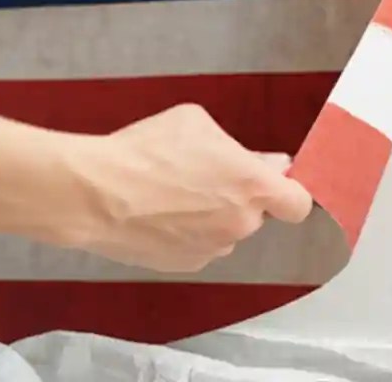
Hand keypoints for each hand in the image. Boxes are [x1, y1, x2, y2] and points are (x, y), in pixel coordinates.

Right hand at [55, 104, 313, 272]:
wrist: (93, 194)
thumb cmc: (148, 149)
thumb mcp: (198, 125)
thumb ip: (243, 149)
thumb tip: (273, 164)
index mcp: (253, 187)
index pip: (299, 205)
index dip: (289, 194)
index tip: (273, 183)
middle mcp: (241, 224)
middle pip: (256, 214)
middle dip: (240, 199)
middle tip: (205, 179)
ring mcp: (214, 249)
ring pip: (227, 231)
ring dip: (214, 218)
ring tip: (174, 197)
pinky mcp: (185, 265)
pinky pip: (200, 246)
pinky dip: (188, 234)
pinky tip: (159, 216)